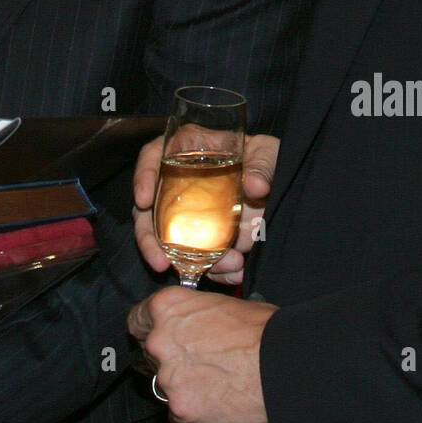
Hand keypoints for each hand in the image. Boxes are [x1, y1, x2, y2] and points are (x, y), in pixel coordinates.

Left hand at [128, 286, 275, 422]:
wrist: (281, 365)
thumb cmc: (260, 329)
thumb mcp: (222, 303)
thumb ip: (192, 315)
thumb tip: (190, 323)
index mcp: (167, 308)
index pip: (136, 320)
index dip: (148, 329)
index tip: (158, 336)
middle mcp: (159, 342)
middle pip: (149, 355)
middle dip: (169, 359)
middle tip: (199, 362)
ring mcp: (168, 380)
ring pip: (165, 386)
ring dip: (182, 386)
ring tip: (215, 382)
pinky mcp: (182, 411)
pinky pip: (178, 414)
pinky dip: (193, 409)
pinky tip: (217, 400)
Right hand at [133, 132, 278, 284]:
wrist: (278, 189)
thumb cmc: (265, 159)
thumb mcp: (267, 152)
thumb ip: (263, 164)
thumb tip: (255, 185)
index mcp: (188, 150)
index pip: (153, 156)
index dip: (143, 177)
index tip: (143, 201)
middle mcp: (178, 183)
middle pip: (148, 210)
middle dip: (149, 240)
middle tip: (160, 262)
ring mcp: (188, 215)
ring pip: (169, 241)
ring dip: (186, 262)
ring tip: (224, 266)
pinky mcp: (203, 239)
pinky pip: (197, 259)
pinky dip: (215, 270)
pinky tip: (235, 272)